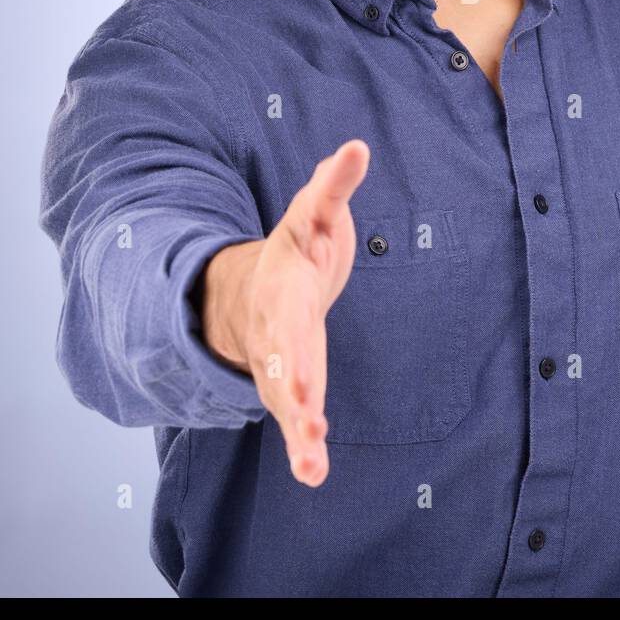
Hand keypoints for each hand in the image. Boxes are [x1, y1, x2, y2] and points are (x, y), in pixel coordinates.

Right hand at [202, 138, 369, 486]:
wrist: (262, 282)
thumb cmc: (301, 244)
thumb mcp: (315, 211)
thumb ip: (334, 184)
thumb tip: (357, 146)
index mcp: (284, 285)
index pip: (289, 317)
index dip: (293, 346)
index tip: (302, 378)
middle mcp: (277, 329)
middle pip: (283, 362)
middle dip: (293, 389)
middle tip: (306, 417)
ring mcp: (281, 361)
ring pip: (286, 399)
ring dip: (299, 431)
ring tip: (311, 467)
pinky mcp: (293, 385)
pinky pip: (298, 416)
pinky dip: (304, 444)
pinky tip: (313, 473)